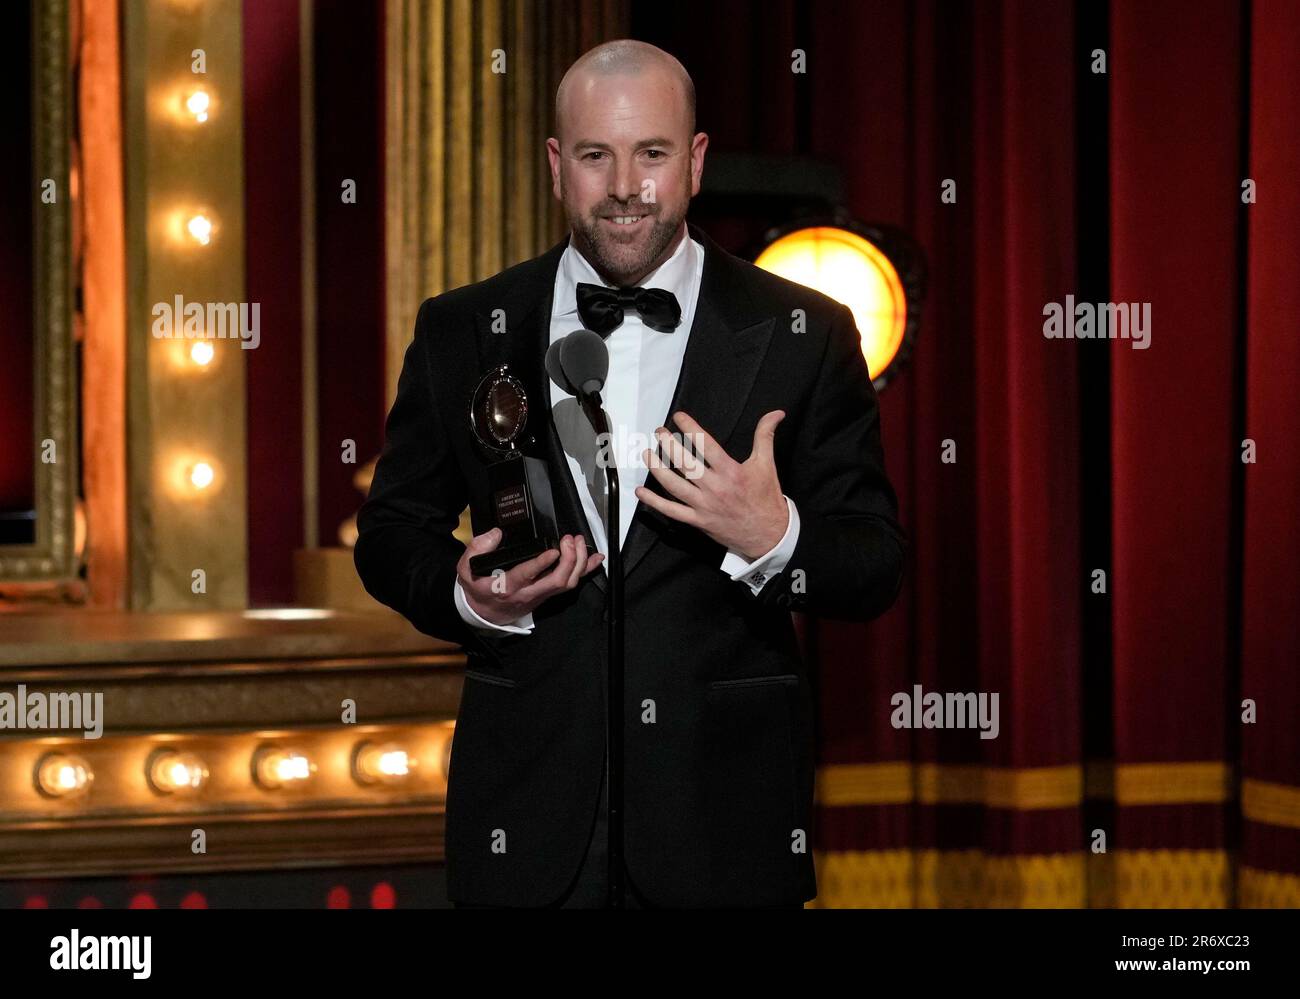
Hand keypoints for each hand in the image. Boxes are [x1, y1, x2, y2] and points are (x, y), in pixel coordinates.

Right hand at [457, 529, 603, 625]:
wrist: (483, 613)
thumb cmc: (477, 588)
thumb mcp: (466, 569)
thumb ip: (477, 549)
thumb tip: (495, 533)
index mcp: (506, 586)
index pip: (527, 575)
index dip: (542, 564)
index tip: (553, 550)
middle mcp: (528, 593)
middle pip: (557, 581)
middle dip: (569, 559)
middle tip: (570, 539)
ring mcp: (541, 595)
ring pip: (567, 583)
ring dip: (579, 563)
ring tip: (580, 542)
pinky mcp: (548, 594)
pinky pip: (571, 584)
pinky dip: (585, 570)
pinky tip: (595, 558)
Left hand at [634, 409, 788, 560]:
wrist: (768, 534)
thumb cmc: (766, 498)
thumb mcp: (767, 464)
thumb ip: (766, 436)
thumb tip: (775, 413)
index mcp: (731, 471)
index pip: (706, 444)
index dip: (690, 428)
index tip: (679, 417)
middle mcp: (715, 487)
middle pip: (685, 463)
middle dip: (668, 445)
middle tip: (659, 432)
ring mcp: (704, 505)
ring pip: (674, 485)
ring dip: (657, 468)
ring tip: (647, 453)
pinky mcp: (698, 520)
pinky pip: (672, 511)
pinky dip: (654, 502)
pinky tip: (641, 491)